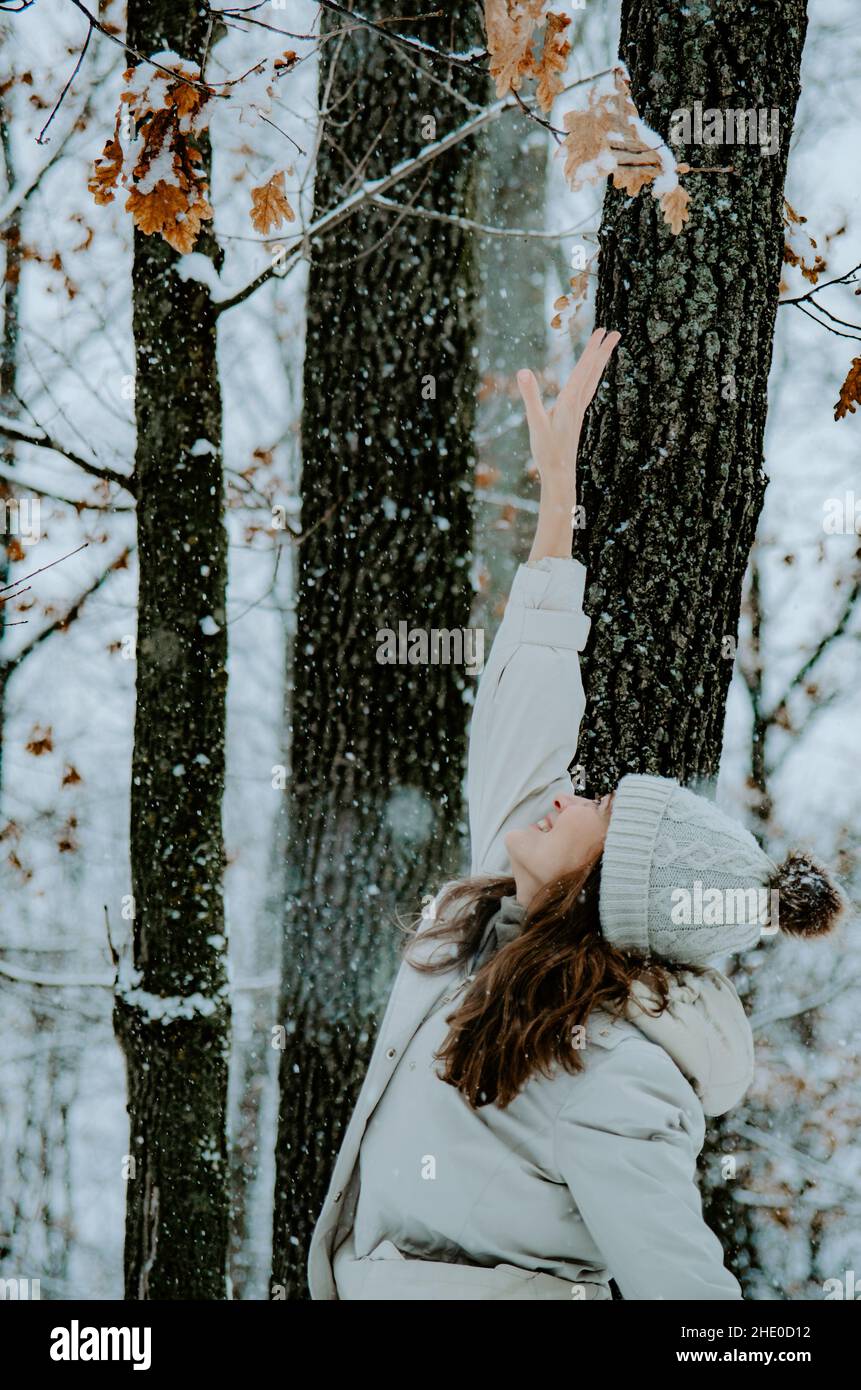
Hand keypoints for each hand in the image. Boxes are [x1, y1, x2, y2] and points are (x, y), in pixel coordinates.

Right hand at [517, 328, 620, 495]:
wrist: (559, 474)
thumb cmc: (547, 451)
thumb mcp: (535, 423)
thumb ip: (530, 396)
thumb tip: (523, 371)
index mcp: (570, 401)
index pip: (584, 369)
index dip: (592, 349)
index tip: (603, 331)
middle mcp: (578, 404)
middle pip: (594, 372)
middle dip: (603, 351)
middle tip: (615, 332)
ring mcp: (578, 411)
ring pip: (593, 381)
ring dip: (600, 363)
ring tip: (607, 349)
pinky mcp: (575, 418)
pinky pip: (588, 391)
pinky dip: (592, 378)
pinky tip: (591, 379)